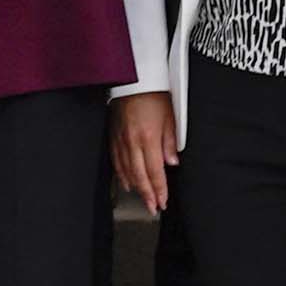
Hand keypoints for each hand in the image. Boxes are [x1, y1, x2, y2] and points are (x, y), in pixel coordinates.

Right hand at [112, 92, 178, 211]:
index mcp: (149, 138)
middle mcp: (132, 142)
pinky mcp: (113, 135)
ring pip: (126, 171)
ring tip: (142, 199)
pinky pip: (116, 160)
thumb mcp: (170, 117)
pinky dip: (121, 174)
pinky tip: (126, 182)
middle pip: (139, 176)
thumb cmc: (154, 93)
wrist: (134, 78)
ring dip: (135, 187)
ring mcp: (120, 140)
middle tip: (152, 208)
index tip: (162, 202)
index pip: (155, 172)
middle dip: (147, 195)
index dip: (159, 190)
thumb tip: (171, 163)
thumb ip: (171, 142)